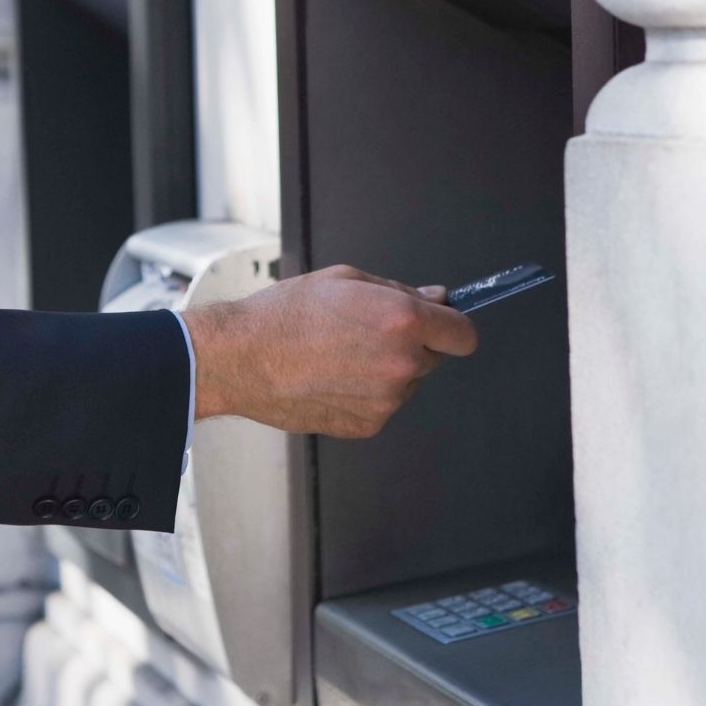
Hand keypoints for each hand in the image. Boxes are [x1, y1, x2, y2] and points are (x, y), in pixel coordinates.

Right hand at [183, 264, 477, 438]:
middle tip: (365, 332)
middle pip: (432, 358)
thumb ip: (399, 290)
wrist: (241, 358)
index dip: (453, 327)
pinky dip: (364, 394)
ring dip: (384, 370)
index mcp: (403, 321)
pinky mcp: (367, 425)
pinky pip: (381, 405)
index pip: (464, 334)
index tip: (443, 325)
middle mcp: (402, 364)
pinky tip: (330, 377)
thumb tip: (435, 299)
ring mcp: (386, 400)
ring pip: (404, 383)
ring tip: (338, 355)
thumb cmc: (284, 315)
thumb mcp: (345, 280)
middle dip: (410, 345)